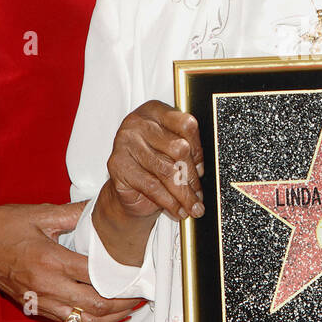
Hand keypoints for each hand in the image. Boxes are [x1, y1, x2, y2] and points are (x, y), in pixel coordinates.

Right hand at [0, 195, 142, 321]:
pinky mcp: (32, 307)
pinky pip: (65, 321)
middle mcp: (45, 285)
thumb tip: (100, 207)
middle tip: (140, 296)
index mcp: (50, 260)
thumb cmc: (0, 226)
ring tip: (127, 310)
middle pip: (94, 305)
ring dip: (108, 318)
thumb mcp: (39, 214)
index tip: (138, 275)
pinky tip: (101, 316)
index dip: (121, 279)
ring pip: (81, 320)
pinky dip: (87, 321)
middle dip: (121, 304)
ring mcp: (38, 300)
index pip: (95, 276)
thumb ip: (74, 214)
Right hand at [93, 101, 204, 267]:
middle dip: (192, 177)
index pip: (186, 124)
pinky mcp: (117, 165)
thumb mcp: (171, 152)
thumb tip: (202, 170)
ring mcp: (124, 142)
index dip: (199, 149)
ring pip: (166, 171)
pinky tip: (177, 210)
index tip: (203, 169)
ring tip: (193, 208)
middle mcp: (137, 122)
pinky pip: (152, 186)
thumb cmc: (152, 165)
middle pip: (178, 149)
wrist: (126, 188)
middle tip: (200, 195)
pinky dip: (169, 202)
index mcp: (155, 111)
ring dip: (184, 194)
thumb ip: (186, 151)